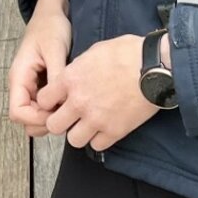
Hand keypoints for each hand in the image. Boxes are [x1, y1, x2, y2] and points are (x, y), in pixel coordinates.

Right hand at [8, 0, 71, 136]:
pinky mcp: (40, 86)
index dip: (36, 119)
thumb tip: (61, 102)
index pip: (17, 112)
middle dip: (44, 122)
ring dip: (50, 117)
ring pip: (35, 116)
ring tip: (70, 109)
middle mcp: (21, 85)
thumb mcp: (54, 49)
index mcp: (19, 76)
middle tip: (67, 115)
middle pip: (25, 119)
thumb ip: (56, 75)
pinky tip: (70, 102)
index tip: (57, 113)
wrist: (52, 13)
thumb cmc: (50, 27)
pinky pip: (44, 107)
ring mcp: (30, 87)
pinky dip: (55, 109)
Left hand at [37, 32, 159, 150]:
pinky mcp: (115, 131)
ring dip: (79, 133)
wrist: (154, 67)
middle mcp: (79, 102)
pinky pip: (97, 146)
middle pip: (53, 125)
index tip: (57, 101)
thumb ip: (78, 68)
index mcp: (70, 79)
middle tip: (69, 117)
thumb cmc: (127, 53)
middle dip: (59, 121)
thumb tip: (73, 77)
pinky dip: (99, 139)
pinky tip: (104, 128)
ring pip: (73, 140)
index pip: (43, 100)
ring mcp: (96, 119)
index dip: (49, 101)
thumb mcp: (94, 51)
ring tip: (88, 124)